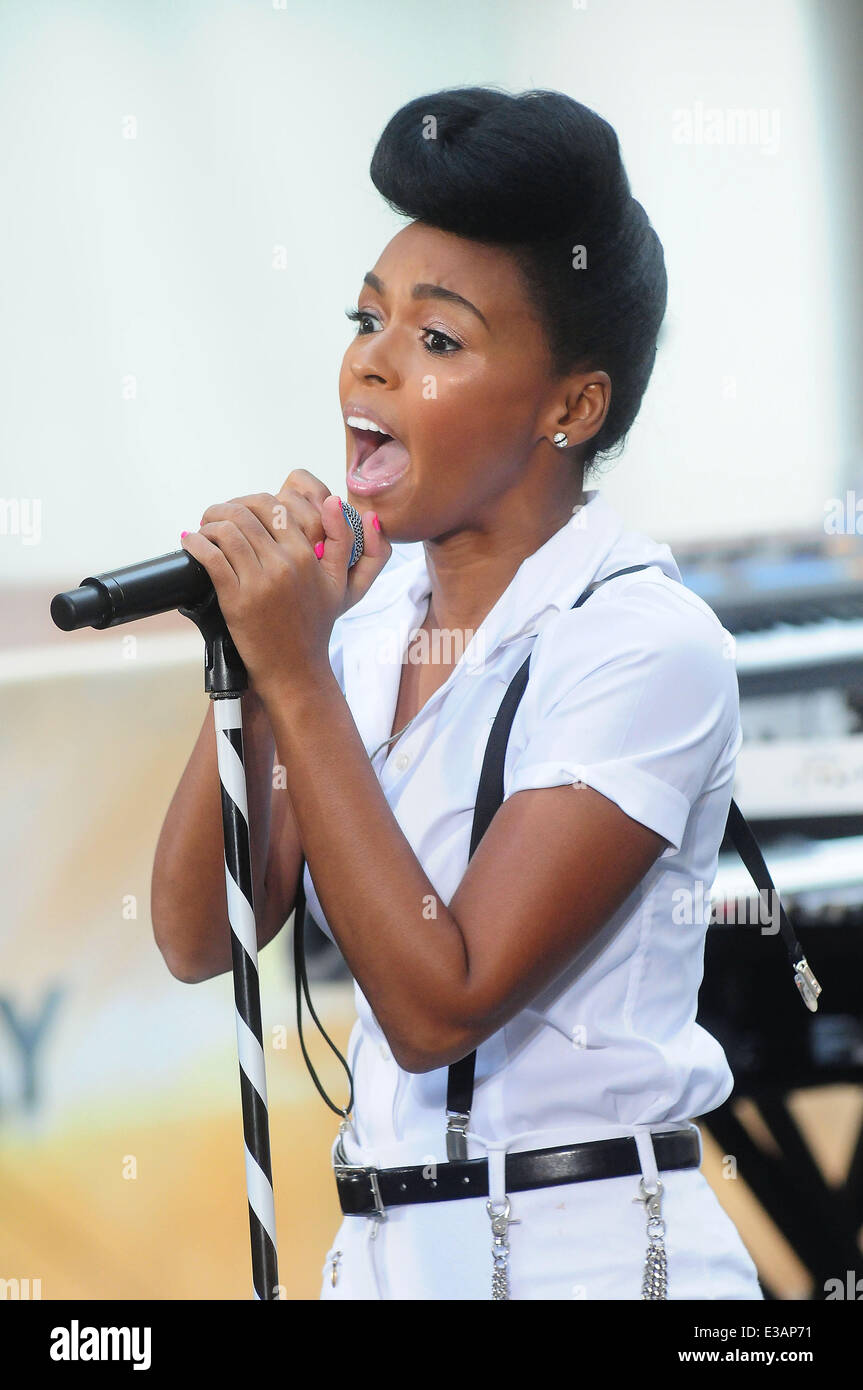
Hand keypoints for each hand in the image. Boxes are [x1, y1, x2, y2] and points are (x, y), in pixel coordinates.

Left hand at [180, 473, 390, 697]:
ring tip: (203, 531)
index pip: (275, 506)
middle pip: (246, 513)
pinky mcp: (237, 599)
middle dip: (224, 509)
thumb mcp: (339, 583)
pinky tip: (191, 544)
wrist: (295, 670)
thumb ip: (343, 540)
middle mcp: (285, 564)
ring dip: (208, 524)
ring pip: (226, 532)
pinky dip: (196, 545)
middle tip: (214, 517)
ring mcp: (260, 582)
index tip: (241, 510)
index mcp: (307, 555)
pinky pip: (210, 558)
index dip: (251, 501)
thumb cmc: (312, 627)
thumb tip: (334, 500)